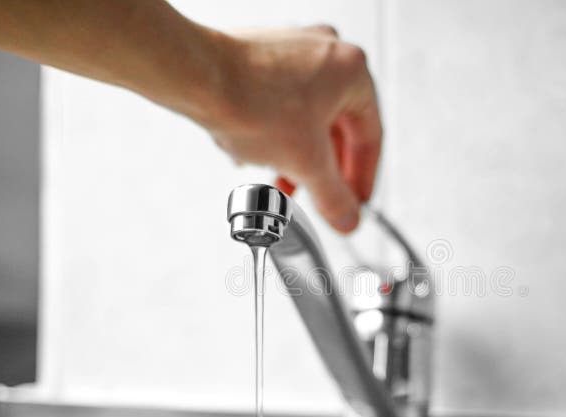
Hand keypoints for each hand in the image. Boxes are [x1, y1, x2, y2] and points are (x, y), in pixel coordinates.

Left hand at [204, 25, 381, 231]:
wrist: (195, 78)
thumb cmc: (249, 101)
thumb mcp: (306, 163)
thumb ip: (334, 198)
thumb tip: (347, 217)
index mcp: (351, 69)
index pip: (370, 137)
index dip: (364, 178)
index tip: (355, 201)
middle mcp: (326, 51)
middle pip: (339, 127)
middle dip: (326, 169)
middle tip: (322, 197)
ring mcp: (293, 50)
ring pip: (310, 117)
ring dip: (301, 155)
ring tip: (286, 181)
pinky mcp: (263, 56)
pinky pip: (284, 104)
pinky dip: (280, 134)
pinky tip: (264, 154)